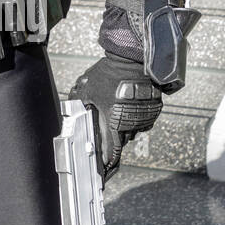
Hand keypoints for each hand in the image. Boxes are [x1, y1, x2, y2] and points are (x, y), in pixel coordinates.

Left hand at [69, 55, 162, 181]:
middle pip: (122, 142)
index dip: (107, 160)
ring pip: (133, 131)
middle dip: (113, 142)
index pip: (111, 151)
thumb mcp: (87, 89)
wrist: (132, 59)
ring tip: (116, 119)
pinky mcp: (153, 109)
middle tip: (106, 137)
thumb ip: (79, 102)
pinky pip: (142, 121)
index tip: (104, 165)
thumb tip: (72, 108)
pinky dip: (135, 120)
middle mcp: (131, 124)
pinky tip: (127, 110)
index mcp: (114, 123)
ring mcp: (144, 117)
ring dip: (124, 130)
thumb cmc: (109, 74)